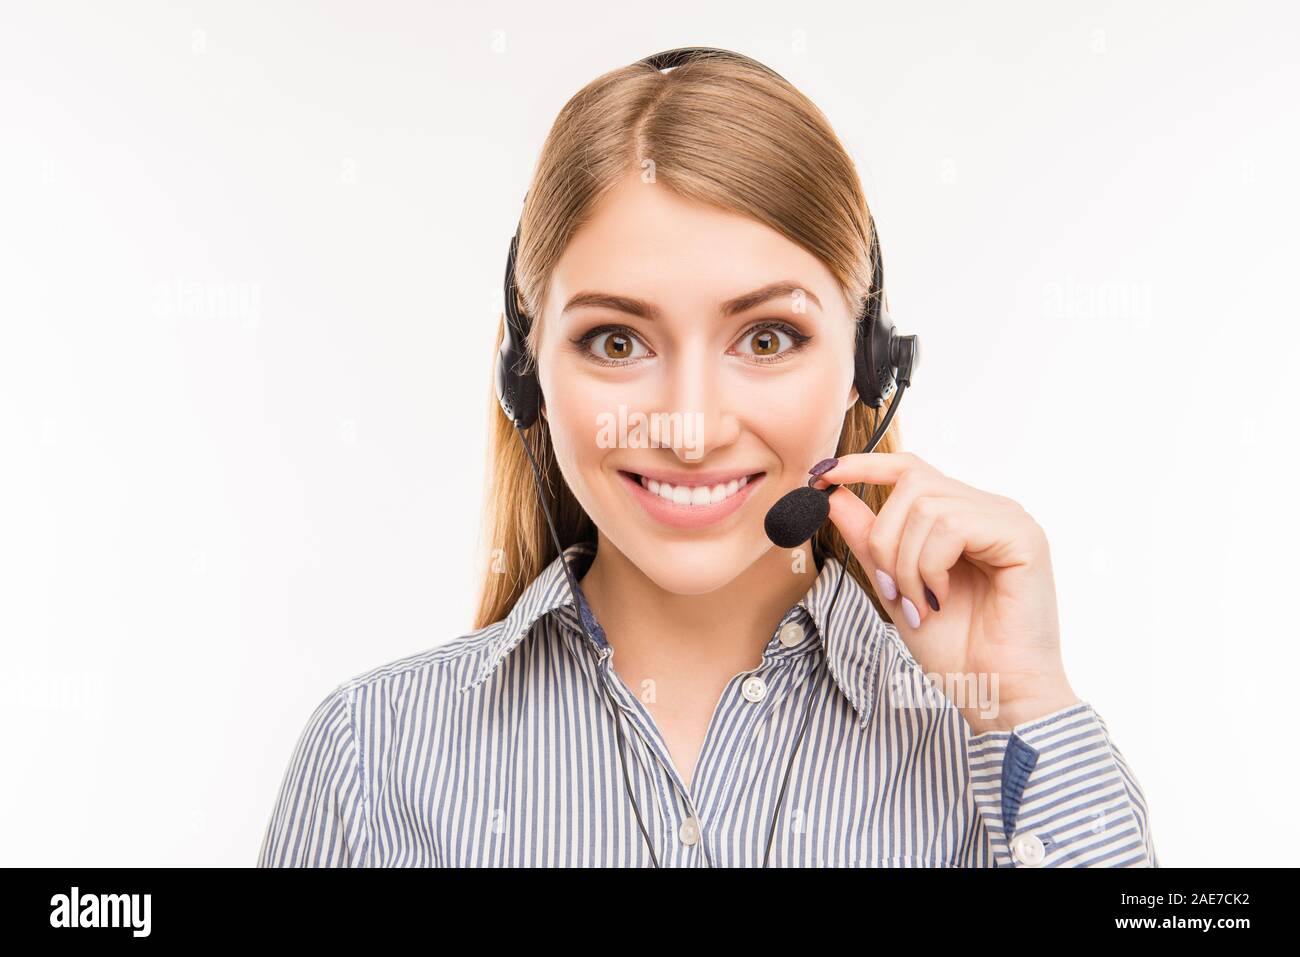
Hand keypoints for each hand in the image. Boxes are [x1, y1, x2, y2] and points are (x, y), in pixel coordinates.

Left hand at [814, 452, 1079, 735]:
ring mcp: (1008, 520)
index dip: (864, 465)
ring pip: (926, 506)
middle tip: (892, 590)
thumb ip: (869, 540)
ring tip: (921, 603)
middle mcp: (989, 510)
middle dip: (883, 539)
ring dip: (906, 563)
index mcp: (963, 517)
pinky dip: (930, 566)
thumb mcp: (895, 588)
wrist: (997, 696)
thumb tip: (833, 494)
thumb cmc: (957, 651)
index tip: (822, 477)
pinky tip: (942, 598)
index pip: (910, 468)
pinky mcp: (1023, 537)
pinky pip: (953, 525)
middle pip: (911, 484)